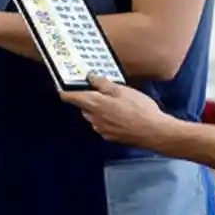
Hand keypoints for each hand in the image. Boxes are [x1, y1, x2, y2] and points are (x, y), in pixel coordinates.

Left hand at [60, 75, 176, 148]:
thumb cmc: (139, 108)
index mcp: (95, 104)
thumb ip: (103, 84)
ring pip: (93, 116)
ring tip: (115, 102)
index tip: (61, 87)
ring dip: (99, 109)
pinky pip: (103, 125)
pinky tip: (121, 115)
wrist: (153, 132)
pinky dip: (107, 119)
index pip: (71, 98)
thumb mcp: (122, 90)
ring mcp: (101, 130)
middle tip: (100, 90)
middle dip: (88, 99)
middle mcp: (94, 119)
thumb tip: (90, 77)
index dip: (65, 92)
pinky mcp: (110, 137)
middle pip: (83, 107)